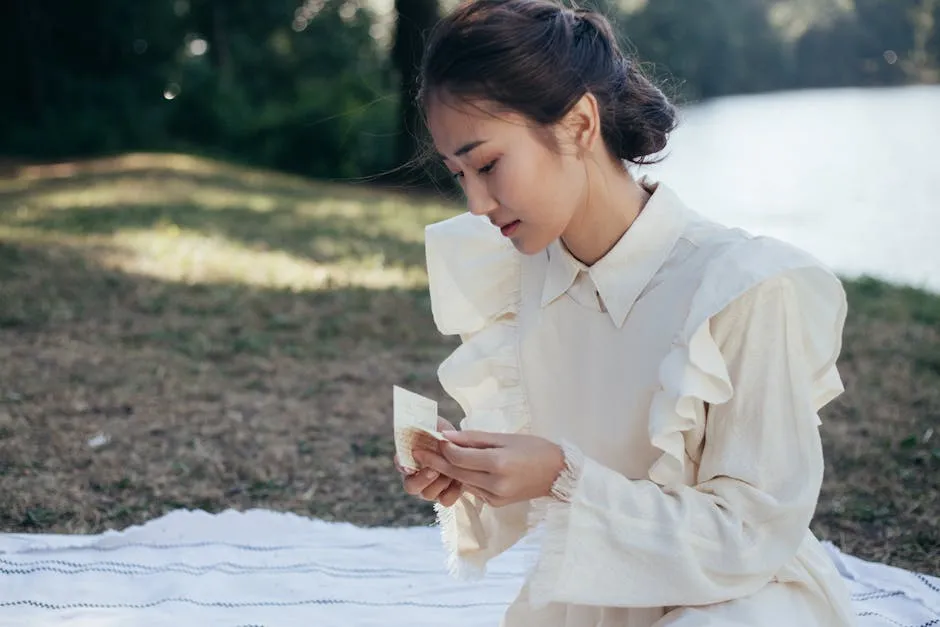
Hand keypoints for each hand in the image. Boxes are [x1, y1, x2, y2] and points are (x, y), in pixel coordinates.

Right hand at [394, 417, 463, 506]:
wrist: (464, 444)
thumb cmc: (444, 433)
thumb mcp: (433, 424)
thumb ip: (422, 426)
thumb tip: (413, 426)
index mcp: (409, 458)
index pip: (400, 463)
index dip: (403, 466)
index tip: (410, 466)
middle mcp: (415, 476)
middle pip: (410, 487)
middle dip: (422, 479)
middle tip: (434, 469)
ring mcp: (429, 488)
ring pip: (428, 494)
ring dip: (440, 482)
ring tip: (452, 470)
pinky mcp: (445, 495)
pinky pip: (445, 500)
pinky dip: (453, 491)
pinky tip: (460, 479)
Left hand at [413, 430, 564, 507]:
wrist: (558, 474)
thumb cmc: (534, 448)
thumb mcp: (505, 437)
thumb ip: (474, 439)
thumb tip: (446, 436)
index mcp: (498, 464)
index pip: (459, 458)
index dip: (442, 448)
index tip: (428, 439)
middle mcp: (495, 484)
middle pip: (456, 472)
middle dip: (436, 461)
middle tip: (418, 451)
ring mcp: (495, 497)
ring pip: (462, 482)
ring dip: (448, 470)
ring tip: (432, 456)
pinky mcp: (495, 504)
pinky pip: (473, 488)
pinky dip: (465, 477)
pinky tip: (458, 468)